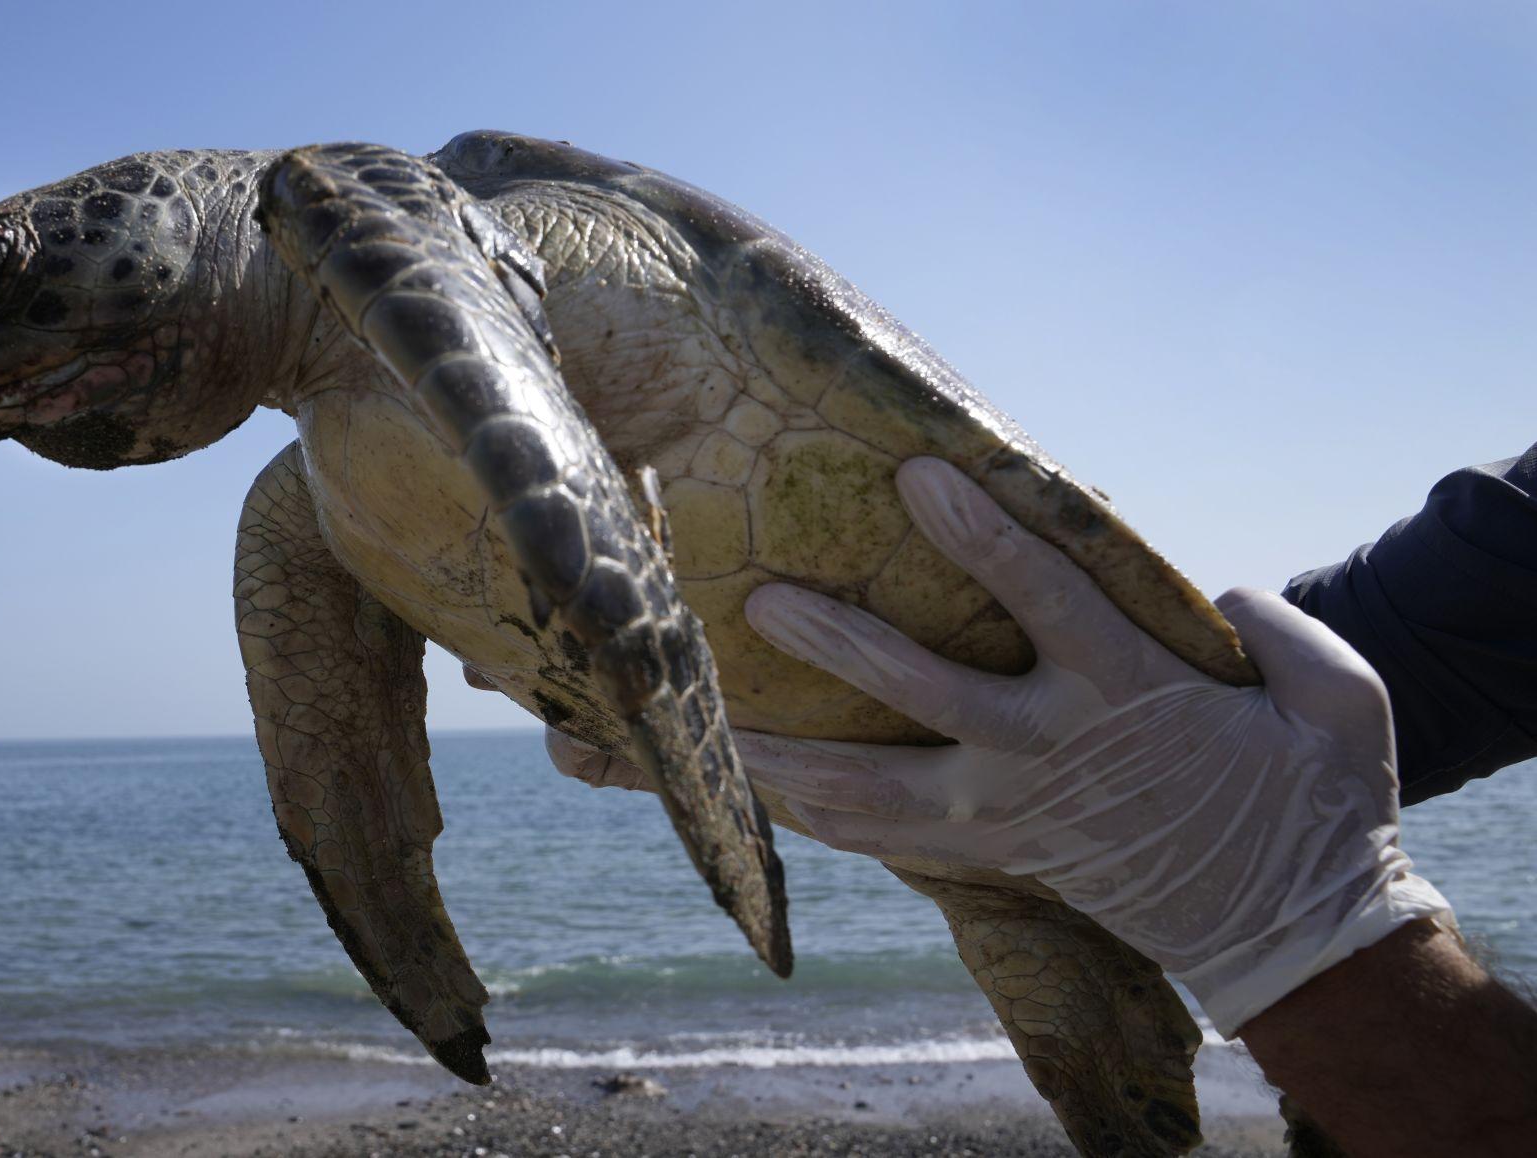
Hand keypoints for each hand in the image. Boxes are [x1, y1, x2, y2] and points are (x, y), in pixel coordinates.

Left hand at [731, 456, 1454, 1032]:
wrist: (1286, 925)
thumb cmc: (1312, 797)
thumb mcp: (1337, 700)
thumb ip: (1276, 630)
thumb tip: (1211, 592)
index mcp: (1128, 692)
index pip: (1041, 595)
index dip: (977, 534)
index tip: (916, 474)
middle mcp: (1051, 752)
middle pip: (924, 690)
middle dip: (839, 643)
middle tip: (761, 599)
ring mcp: (1013, 813)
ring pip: (878, 786)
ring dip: (793, 753)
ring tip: (716, 724)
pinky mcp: (997, 857)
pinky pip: (888, 842)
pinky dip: (822, 818)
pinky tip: (763, 792)